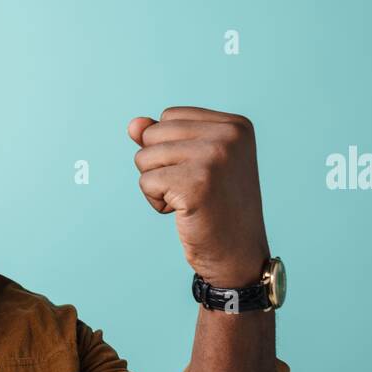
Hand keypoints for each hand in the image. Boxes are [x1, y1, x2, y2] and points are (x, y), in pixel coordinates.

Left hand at [128, 106, 269, 287]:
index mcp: (235, 125)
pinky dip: (155, 202)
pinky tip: (183, 212)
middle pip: (153, 134)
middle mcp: (228, 136)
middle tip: (191, 189)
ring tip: (187, 200)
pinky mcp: (195, 184)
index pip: (169, 116)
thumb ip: (165, 139)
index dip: (170, 149)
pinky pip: (146, 182)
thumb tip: (133, 125)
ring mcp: (214, 157)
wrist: (238, 254)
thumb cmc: (217, 209)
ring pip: (144, 157)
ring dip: (156, 185)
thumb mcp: (196, 164)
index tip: (200, 173)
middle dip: (159, 166)